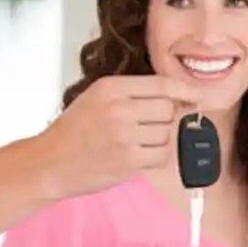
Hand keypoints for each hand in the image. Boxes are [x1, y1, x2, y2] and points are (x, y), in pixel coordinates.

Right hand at [34, 75, 200, 198]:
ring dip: (157, 139)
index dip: (185, 90)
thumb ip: (131, 93)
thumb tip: (176, 96)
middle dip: (163, 118)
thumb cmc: (74, 131)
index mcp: (111, 87)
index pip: (162, 84)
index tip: (197, 96)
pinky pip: (161, 155)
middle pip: (168, 108)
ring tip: (132, 142)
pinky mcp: (129, 160)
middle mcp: (119, 108)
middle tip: (144, 126)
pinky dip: (154, 156)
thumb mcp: (96, 98)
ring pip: (166, 133)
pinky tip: (135, 155)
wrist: (50, 162)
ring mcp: (125, 135)